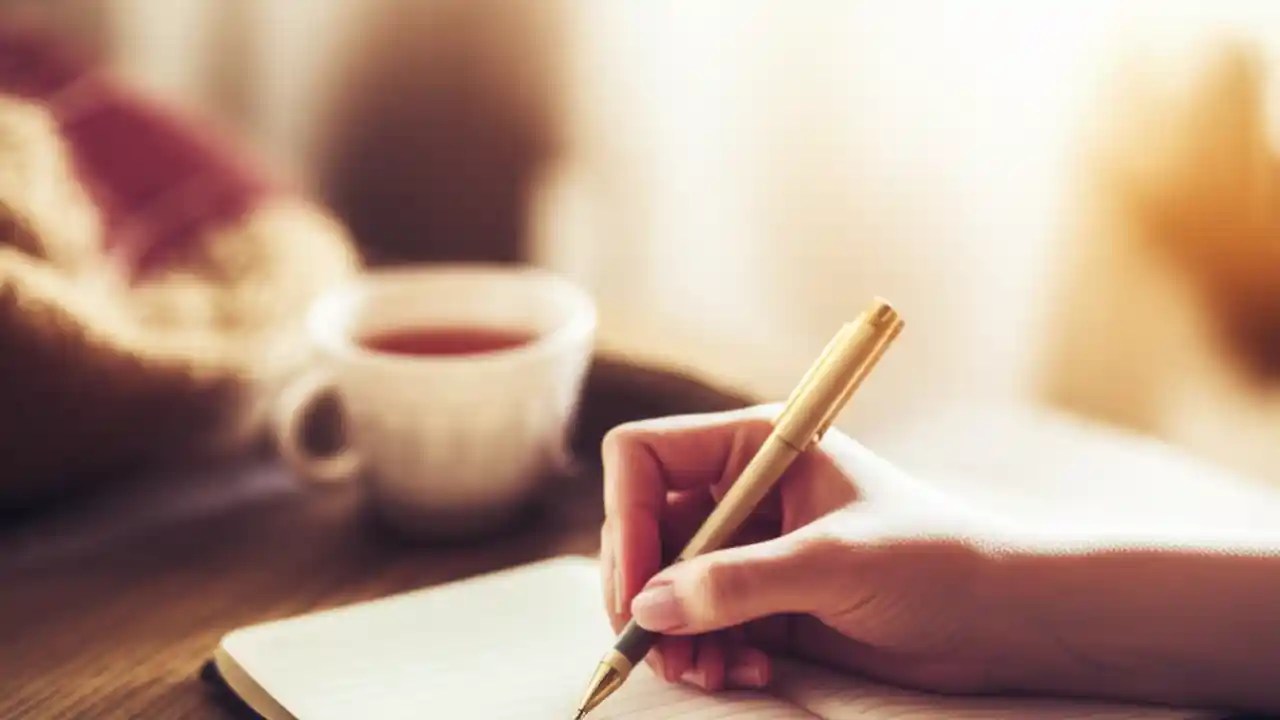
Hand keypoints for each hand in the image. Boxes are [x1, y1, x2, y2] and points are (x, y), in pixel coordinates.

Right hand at [599, 405, 1013, 694]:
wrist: (1003, 620)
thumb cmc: (934, 562)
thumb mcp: (833, 563)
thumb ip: (738, 582)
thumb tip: (649, 606)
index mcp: (758, 446)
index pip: (645, 458)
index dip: (627, 517)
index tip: (638, 587)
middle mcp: (743, 492)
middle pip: (644, 529)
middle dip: (647, 593)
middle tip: (661, 649)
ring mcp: (751, 549)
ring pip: (665, 586)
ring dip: (674, 634)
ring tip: (707, 672)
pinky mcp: (764, 601)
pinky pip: (701, 625)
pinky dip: (708, 654)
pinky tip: (745, 675)